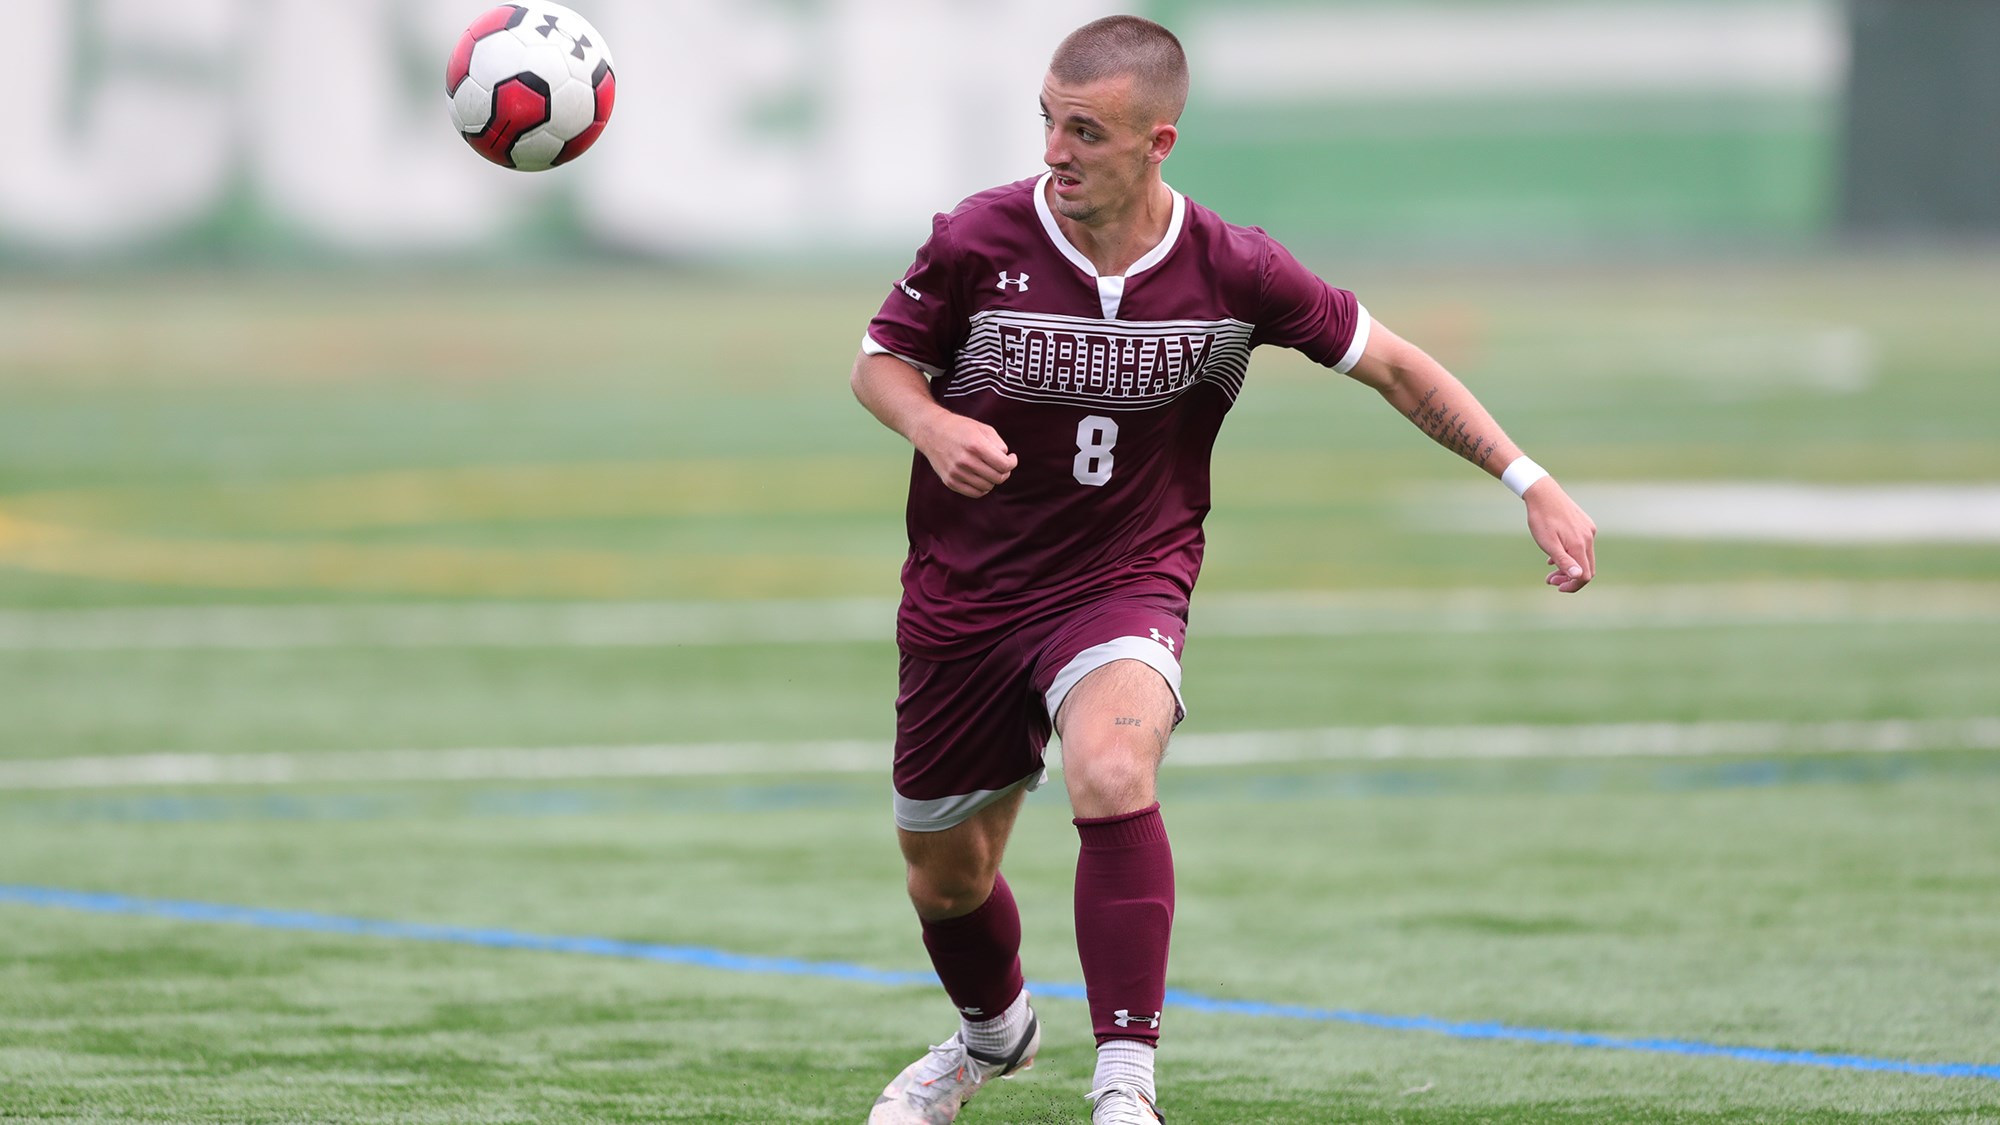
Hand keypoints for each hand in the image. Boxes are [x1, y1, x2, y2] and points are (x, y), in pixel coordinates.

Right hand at [913, 412, 1016, 497]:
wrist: (932, 432)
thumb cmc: (961, 428)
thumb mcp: (983, 428)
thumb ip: (999, 445)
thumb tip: (1006, 462)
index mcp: (976, 445)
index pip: (1004, 465)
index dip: (1012, 463)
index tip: (1011, 458)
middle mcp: (965, 461)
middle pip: (997, 478)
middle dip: (1004, 472)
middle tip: (1002, 465)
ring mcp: (956, 473)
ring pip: (987, 487)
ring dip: (992, 480)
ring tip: (989, 469)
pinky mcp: (950, 481)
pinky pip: (974, 493)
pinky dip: (982, 488)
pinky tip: (981, 477)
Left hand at [1523, 478, 1595, 592]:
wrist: (1542, 492)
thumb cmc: (1541, 518)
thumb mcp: (1548, 543)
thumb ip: (1564, 561)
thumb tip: (1579, 577)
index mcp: (1580, 545)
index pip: (1585, 575)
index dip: (1573, 585)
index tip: (1557, 587)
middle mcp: (1588, 538)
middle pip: (1586, 567)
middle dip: (1570, 578)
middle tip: (1550, 580)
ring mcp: (1588, 530)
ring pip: (1583, 556)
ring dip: (1569, 567)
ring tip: (1550, 571)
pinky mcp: (1585, 524)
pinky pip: (1581, 545)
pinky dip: (1570, 554)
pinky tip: (1553, 556)